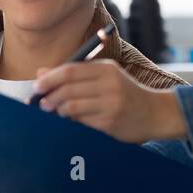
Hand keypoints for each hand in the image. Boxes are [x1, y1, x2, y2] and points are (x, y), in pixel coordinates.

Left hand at [34, 59, 186, 143]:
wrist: (155, 113)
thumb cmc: (124, 92)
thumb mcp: (104, 76)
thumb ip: (73, 73)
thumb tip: (41, 74)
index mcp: (106, 69)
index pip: (70, 70)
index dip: (49, 78)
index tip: (37, 86)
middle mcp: (109, 85)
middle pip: (68, 89)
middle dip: (49, 97)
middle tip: (41, 103)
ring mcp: (110, 105)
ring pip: (72, 107)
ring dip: (57, 111)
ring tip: (54, 112)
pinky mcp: (110, 124)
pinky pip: (81, 123)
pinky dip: (70, 122)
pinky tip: (69, 121)